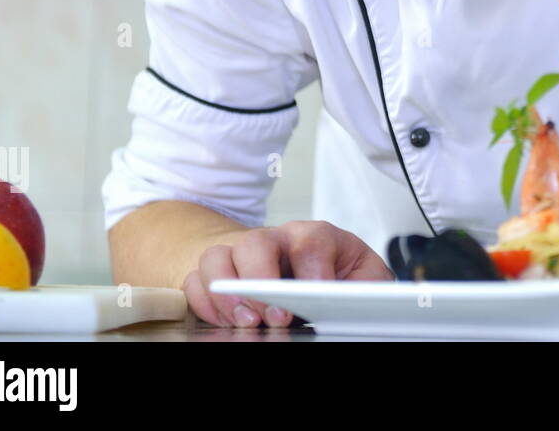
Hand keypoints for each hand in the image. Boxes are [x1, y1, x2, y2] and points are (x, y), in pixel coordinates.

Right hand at [182, 220, 391, 327]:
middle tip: (275, 316)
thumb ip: (363, 286)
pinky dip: (204, 303)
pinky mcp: (217, 274)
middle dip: (262, 281)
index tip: (309, 300)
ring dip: (227, 292)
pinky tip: (223, 323)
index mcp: (315, 236)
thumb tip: (358, 303)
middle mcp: (275, 240)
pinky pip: (196, 281)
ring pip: (218, 257)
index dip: (309, 272)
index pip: (310, 241)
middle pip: (256, 243)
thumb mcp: (363, 276)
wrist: (307, 268)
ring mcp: (242, 254)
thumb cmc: (336, 273)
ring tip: (245, 322)